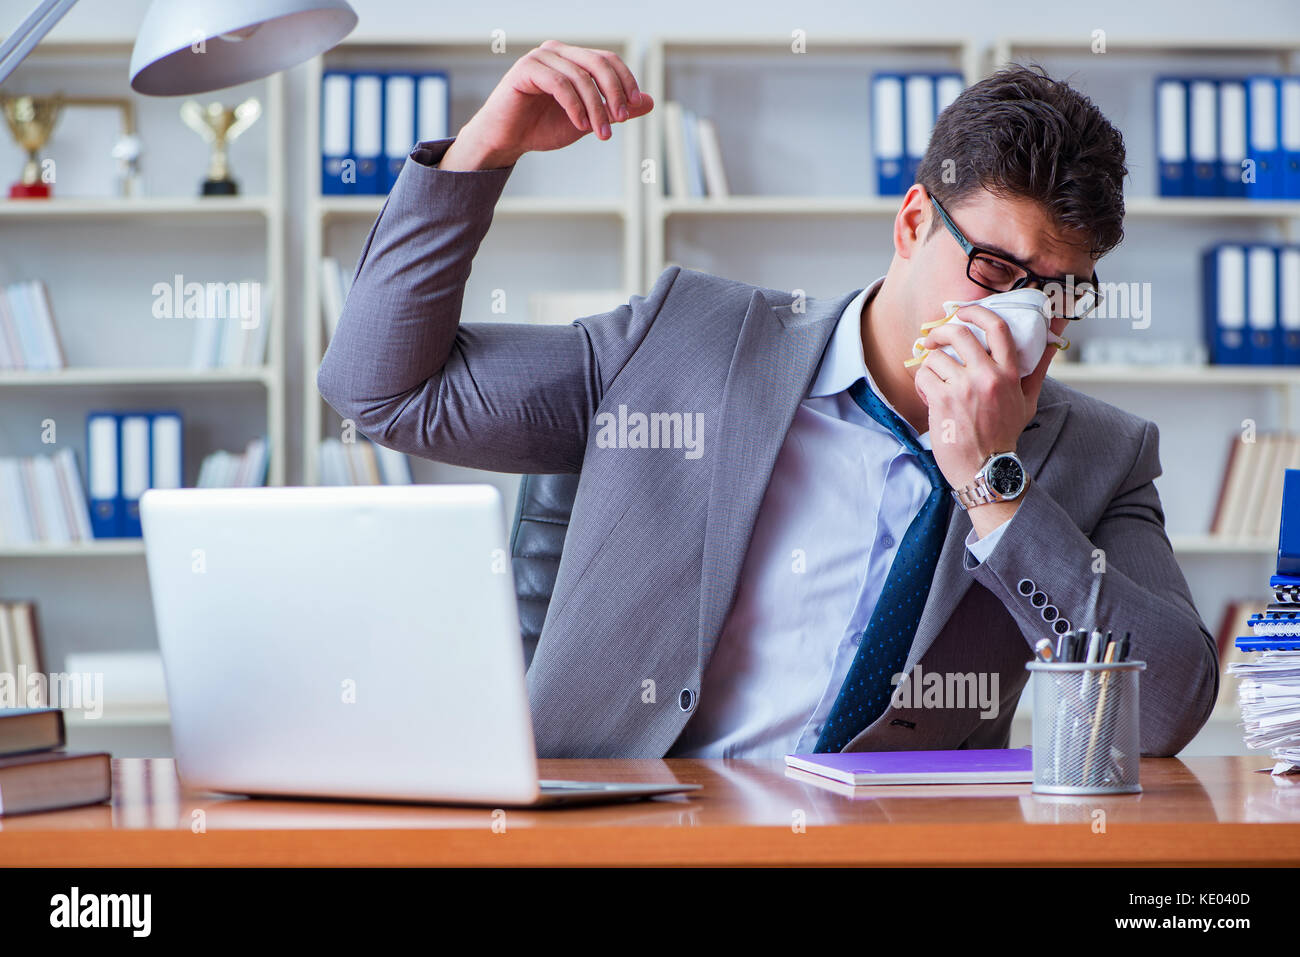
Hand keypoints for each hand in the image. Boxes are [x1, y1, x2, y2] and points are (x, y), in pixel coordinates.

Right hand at [440, 39, 653, 170]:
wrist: (506, 140)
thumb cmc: (542, 128)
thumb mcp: (587, 121)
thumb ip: (614, 109)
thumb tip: (649, 102)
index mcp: (572, 59)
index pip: (607, 60)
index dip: (626, 80)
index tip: (636, 105)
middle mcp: (557, 52)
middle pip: (598, 62)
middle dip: (614, 92)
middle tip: (622, 119)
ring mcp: (540, 57)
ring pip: (580, 77)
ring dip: (595, 108)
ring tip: (601, 133)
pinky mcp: (525, 70)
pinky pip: (560, 84)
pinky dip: (575, 106)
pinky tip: (580, 125)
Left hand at [912, 304, 1055, 491]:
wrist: (986, 468)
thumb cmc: (1004, 435)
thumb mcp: (1027, 402)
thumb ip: (1037, 370)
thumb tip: (1053, 345)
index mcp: (1009, 374)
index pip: (997, 328)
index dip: (977, 311)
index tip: (963, 312)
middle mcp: (988, 377)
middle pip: (960, 334)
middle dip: (941, 331)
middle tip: (933, 339)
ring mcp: (964, 388)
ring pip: (936, 357)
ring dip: (929, 365)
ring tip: (933, 378)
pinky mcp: (943, 401)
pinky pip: (923, 376)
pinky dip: (921, 383)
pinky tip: (927, 394)